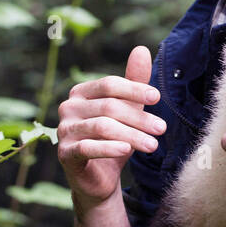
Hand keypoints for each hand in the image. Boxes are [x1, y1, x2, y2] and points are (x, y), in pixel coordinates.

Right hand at [57, 46, 166, 210]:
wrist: (99, 177)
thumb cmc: (114, 138)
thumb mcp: (128, 109)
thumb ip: (133, 82)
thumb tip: (142, 49)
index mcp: (82, 92)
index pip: (109, 84)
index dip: (134, 89)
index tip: (158, 98)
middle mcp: (68, 107)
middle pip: (109, 107)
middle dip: (138, 118)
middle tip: (161, 128)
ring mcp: (64, 130)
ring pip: (101, 127)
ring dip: (131, 135)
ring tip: (153, 145)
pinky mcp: (65, 153)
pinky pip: (87, 147)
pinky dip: (108, 148)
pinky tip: (126, 151)